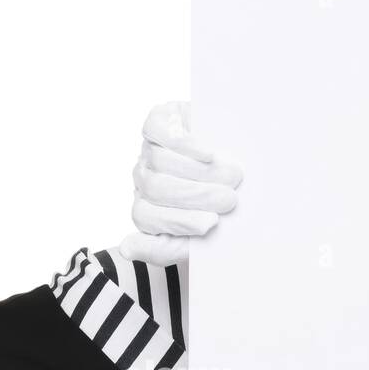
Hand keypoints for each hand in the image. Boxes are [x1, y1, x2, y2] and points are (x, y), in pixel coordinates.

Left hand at [119, 101, 242, 265]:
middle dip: (196, 196)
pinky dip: (187, 145)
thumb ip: (163, 249)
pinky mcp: (159, 120)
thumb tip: (127, 249)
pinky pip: (160, 132)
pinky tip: (210, 153)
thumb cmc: (219, 207)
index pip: (146, 218)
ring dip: (199, 171)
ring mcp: (149, 149)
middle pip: (156, 188)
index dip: (178, 222)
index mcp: (147, 209)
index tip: (211, 224)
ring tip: (232, 176)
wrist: (241, 167)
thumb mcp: (196, 236)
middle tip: (229, 200)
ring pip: (160, 162)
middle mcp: (144, 179)